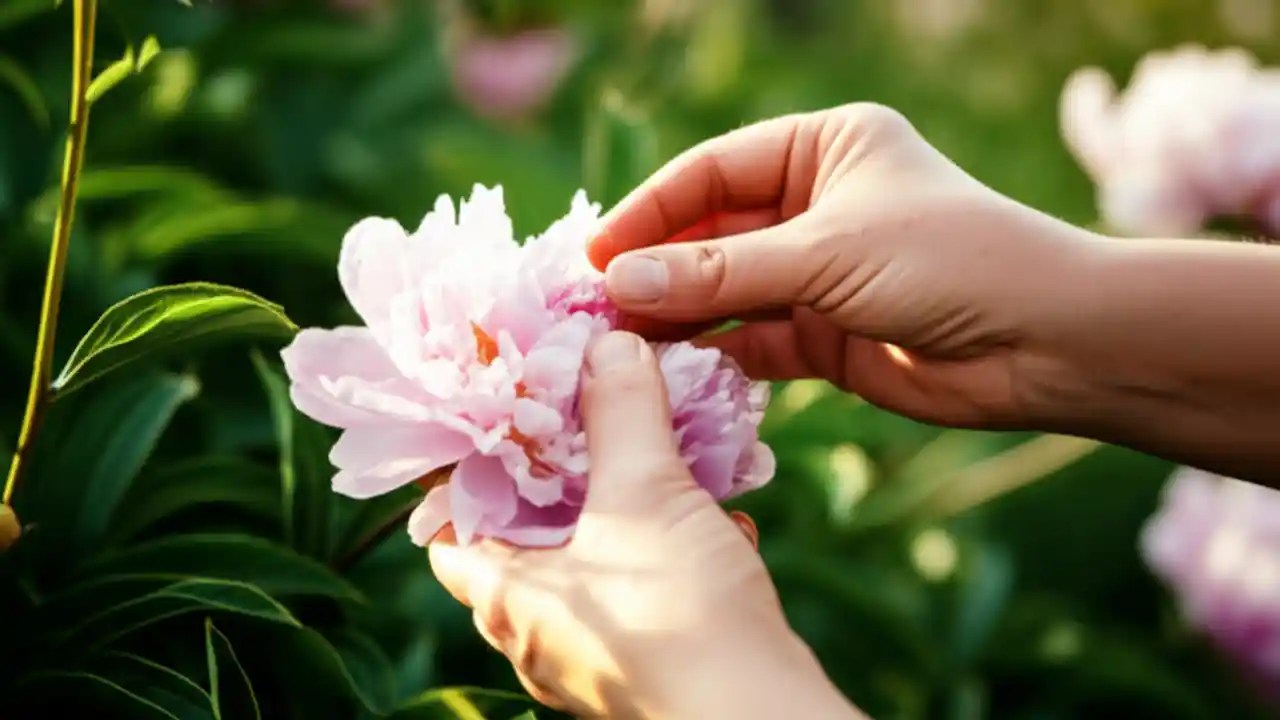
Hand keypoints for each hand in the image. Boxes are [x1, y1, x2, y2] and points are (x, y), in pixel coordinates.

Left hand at [428, 332, 862, 718]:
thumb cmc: (680, 617)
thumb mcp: (646, 493)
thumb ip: (622, 413)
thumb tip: (607, 343)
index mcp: (507, 597)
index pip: (446, 524)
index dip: (463, 464)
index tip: (496, 411)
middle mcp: (541, 635)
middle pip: (526, 536)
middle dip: (562, 474)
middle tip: (583, 417)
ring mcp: (598, 655)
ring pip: (597, 560)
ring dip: (626, 507)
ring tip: (655, 454)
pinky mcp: (655, 664)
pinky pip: (649, 590)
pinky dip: (673, 548)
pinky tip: (714, 519)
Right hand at [588, 104, 1279, 479]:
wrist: (1047, 344)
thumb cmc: (949, 263)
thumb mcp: (827, 254)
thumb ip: (721, 274)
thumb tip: (617, 283)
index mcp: (824, 148)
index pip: (712, 171)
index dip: (650, 211)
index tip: (592, 254)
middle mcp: (816, 205)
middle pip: (711, 234)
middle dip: (655, 269)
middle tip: (590, 309)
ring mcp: (818, 272)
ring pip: (725, 292)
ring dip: (676, 316)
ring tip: (615, 344)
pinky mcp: (824, 335)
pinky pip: (750, 341)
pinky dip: (713, 355)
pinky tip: (669, 371)